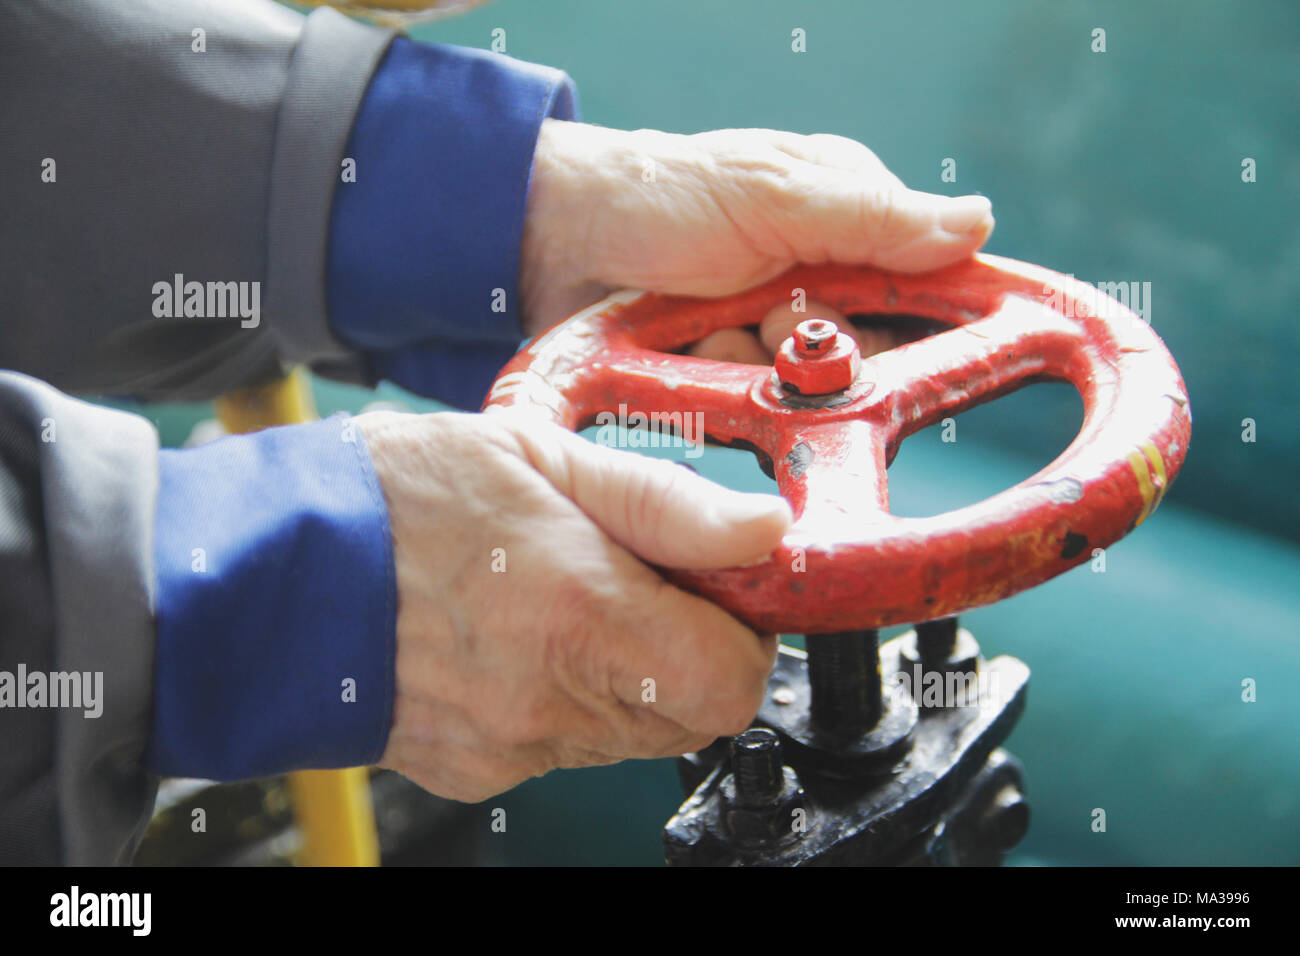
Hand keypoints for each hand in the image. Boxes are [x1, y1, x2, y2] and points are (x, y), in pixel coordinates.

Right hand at [359, 408, 790, 802]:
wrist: (267, 570)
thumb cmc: (391, 497)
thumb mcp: (538, 457)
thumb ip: (663, 503)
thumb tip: (762, 530)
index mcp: (581, 611)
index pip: (733, 680)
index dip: (743, 633)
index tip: (716, 587)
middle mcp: (552, 697)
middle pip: (691, 713)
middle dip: (689, 649)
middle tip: (638, 582)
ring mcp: (512, 744)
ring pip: (632, 735)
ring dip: (628, 674)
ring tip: (562, 601)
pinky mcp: (476, 769)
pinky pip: (562, 747)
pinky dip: (564, 700)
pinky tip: (515, 639)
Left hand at [520, 121, 995, 359]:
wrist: (559, 239)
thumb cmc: (663, 192)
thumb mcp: (774, 193)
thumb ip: (871, 215)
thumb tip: (976, 223)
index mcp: (847, 219)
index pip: (926, 278)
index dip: (933, 317)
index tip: (934, 346)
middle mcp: (818, 276)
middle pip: (874, 347)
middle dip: (827, 348)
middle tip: (783, 322)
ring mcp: (770, 328)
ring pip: (814, 387)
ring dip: (768, 369)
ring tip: (722, 330)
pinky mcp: (728, 373)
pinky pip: (757, 406)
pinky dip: (725, 383)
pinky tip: (694, 351)